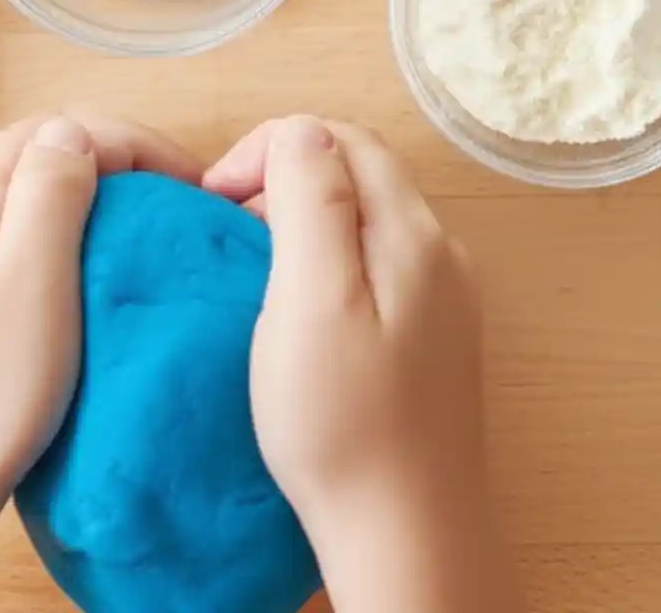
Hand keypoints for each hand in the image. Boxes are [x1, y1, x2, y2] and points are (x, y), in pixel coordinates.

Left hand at [0, 114, 202, 612]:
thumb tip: (75, 131)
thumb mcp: (33, 274)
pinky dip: (70, 240)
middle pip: (63, 152)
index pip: (86, 127)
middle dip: (132, 178)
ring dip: (103, 208)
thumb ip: (53, 185)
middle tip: (188, 229)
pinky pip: (25, 229)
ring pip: (45, 191)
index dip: (156, 157)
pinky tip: (96, 279)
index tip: (208, 206)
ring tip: (153, 253)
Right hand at [205, 116, 517, 612]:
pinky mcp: (434, 339)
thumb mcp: (311, 298)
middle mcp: (441, 253)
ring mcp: (444, 298)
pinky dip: (327, 261)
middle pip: (360, 173)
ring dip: (303, 220)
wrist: (404, 530)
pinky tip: (296, 311)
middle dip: (284, 178)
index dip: (270, 147)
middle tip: (226, 231)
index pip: (341, 137)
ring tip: (251, 269)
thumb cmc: (342, 421)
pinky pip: (377, 266)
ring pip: (367, 220)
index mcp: (411, 233)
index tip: (216, 200)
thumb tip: (300, 131)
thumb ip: (312, 201)